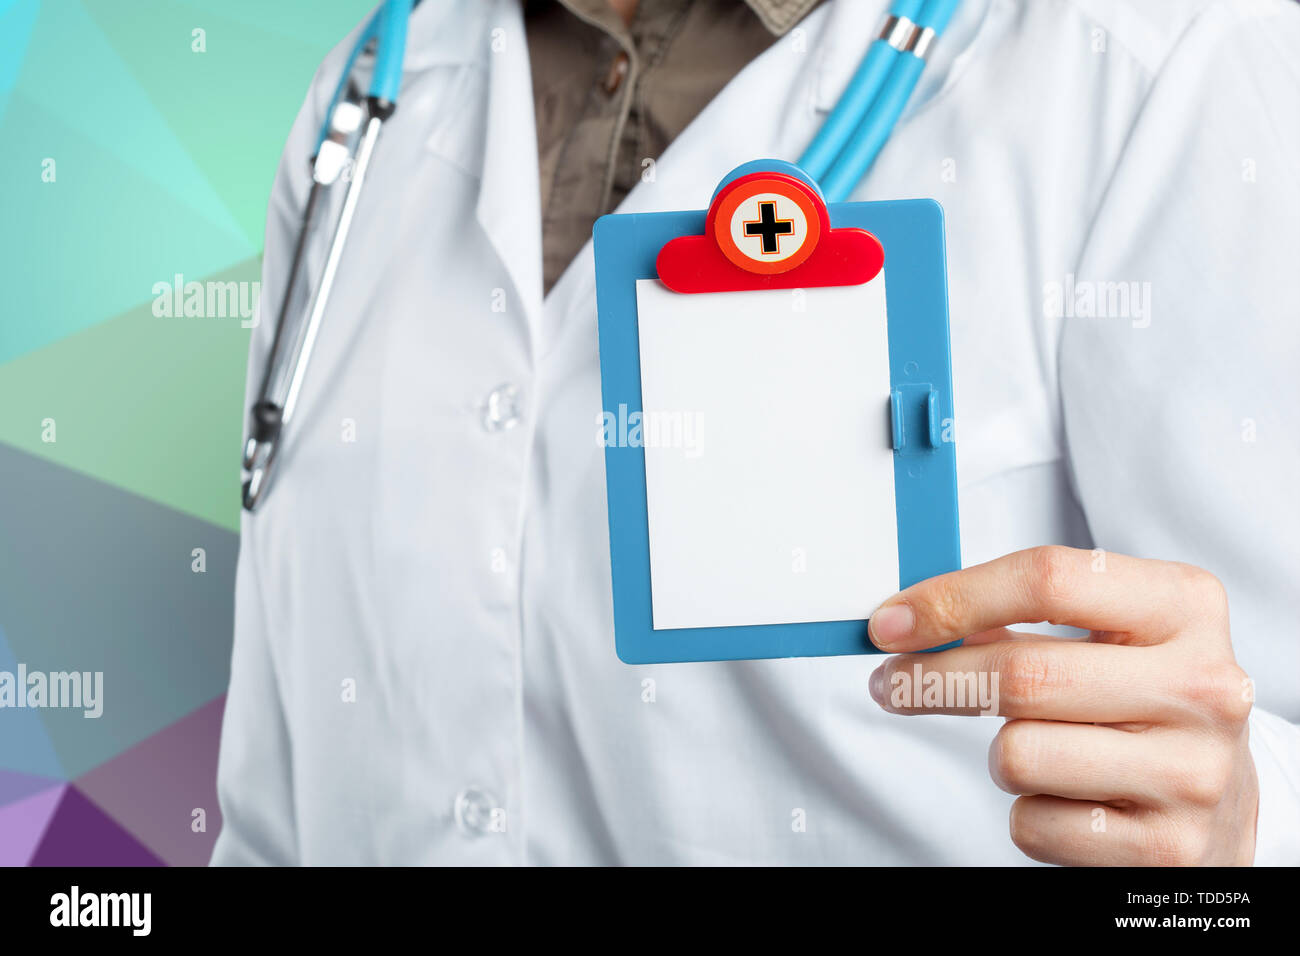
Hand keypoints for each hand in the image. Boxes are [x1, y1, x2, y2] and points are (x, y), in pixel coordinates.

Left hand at [867, 546, 1258, 865]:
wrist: (1223, 799)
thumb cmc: (1144, 698)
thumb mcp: (1112, 634)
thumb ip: (1022, 614)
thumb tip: (910, 618)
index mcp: (1185, 606)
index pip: (1046, 579)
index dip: (952, 599)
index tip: (892, 623)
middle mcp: (1202, 685)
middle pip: (1022, 671)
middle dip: (932, 678)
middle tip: (892, 683)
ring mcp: (1190, 771)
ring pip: (1018, 753)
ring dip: (1000, 755)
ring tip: (1036, 750)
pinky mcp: (1166, 847)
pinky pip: (1034, 822)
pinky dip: (1029, 812)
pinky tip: (1068, 798)